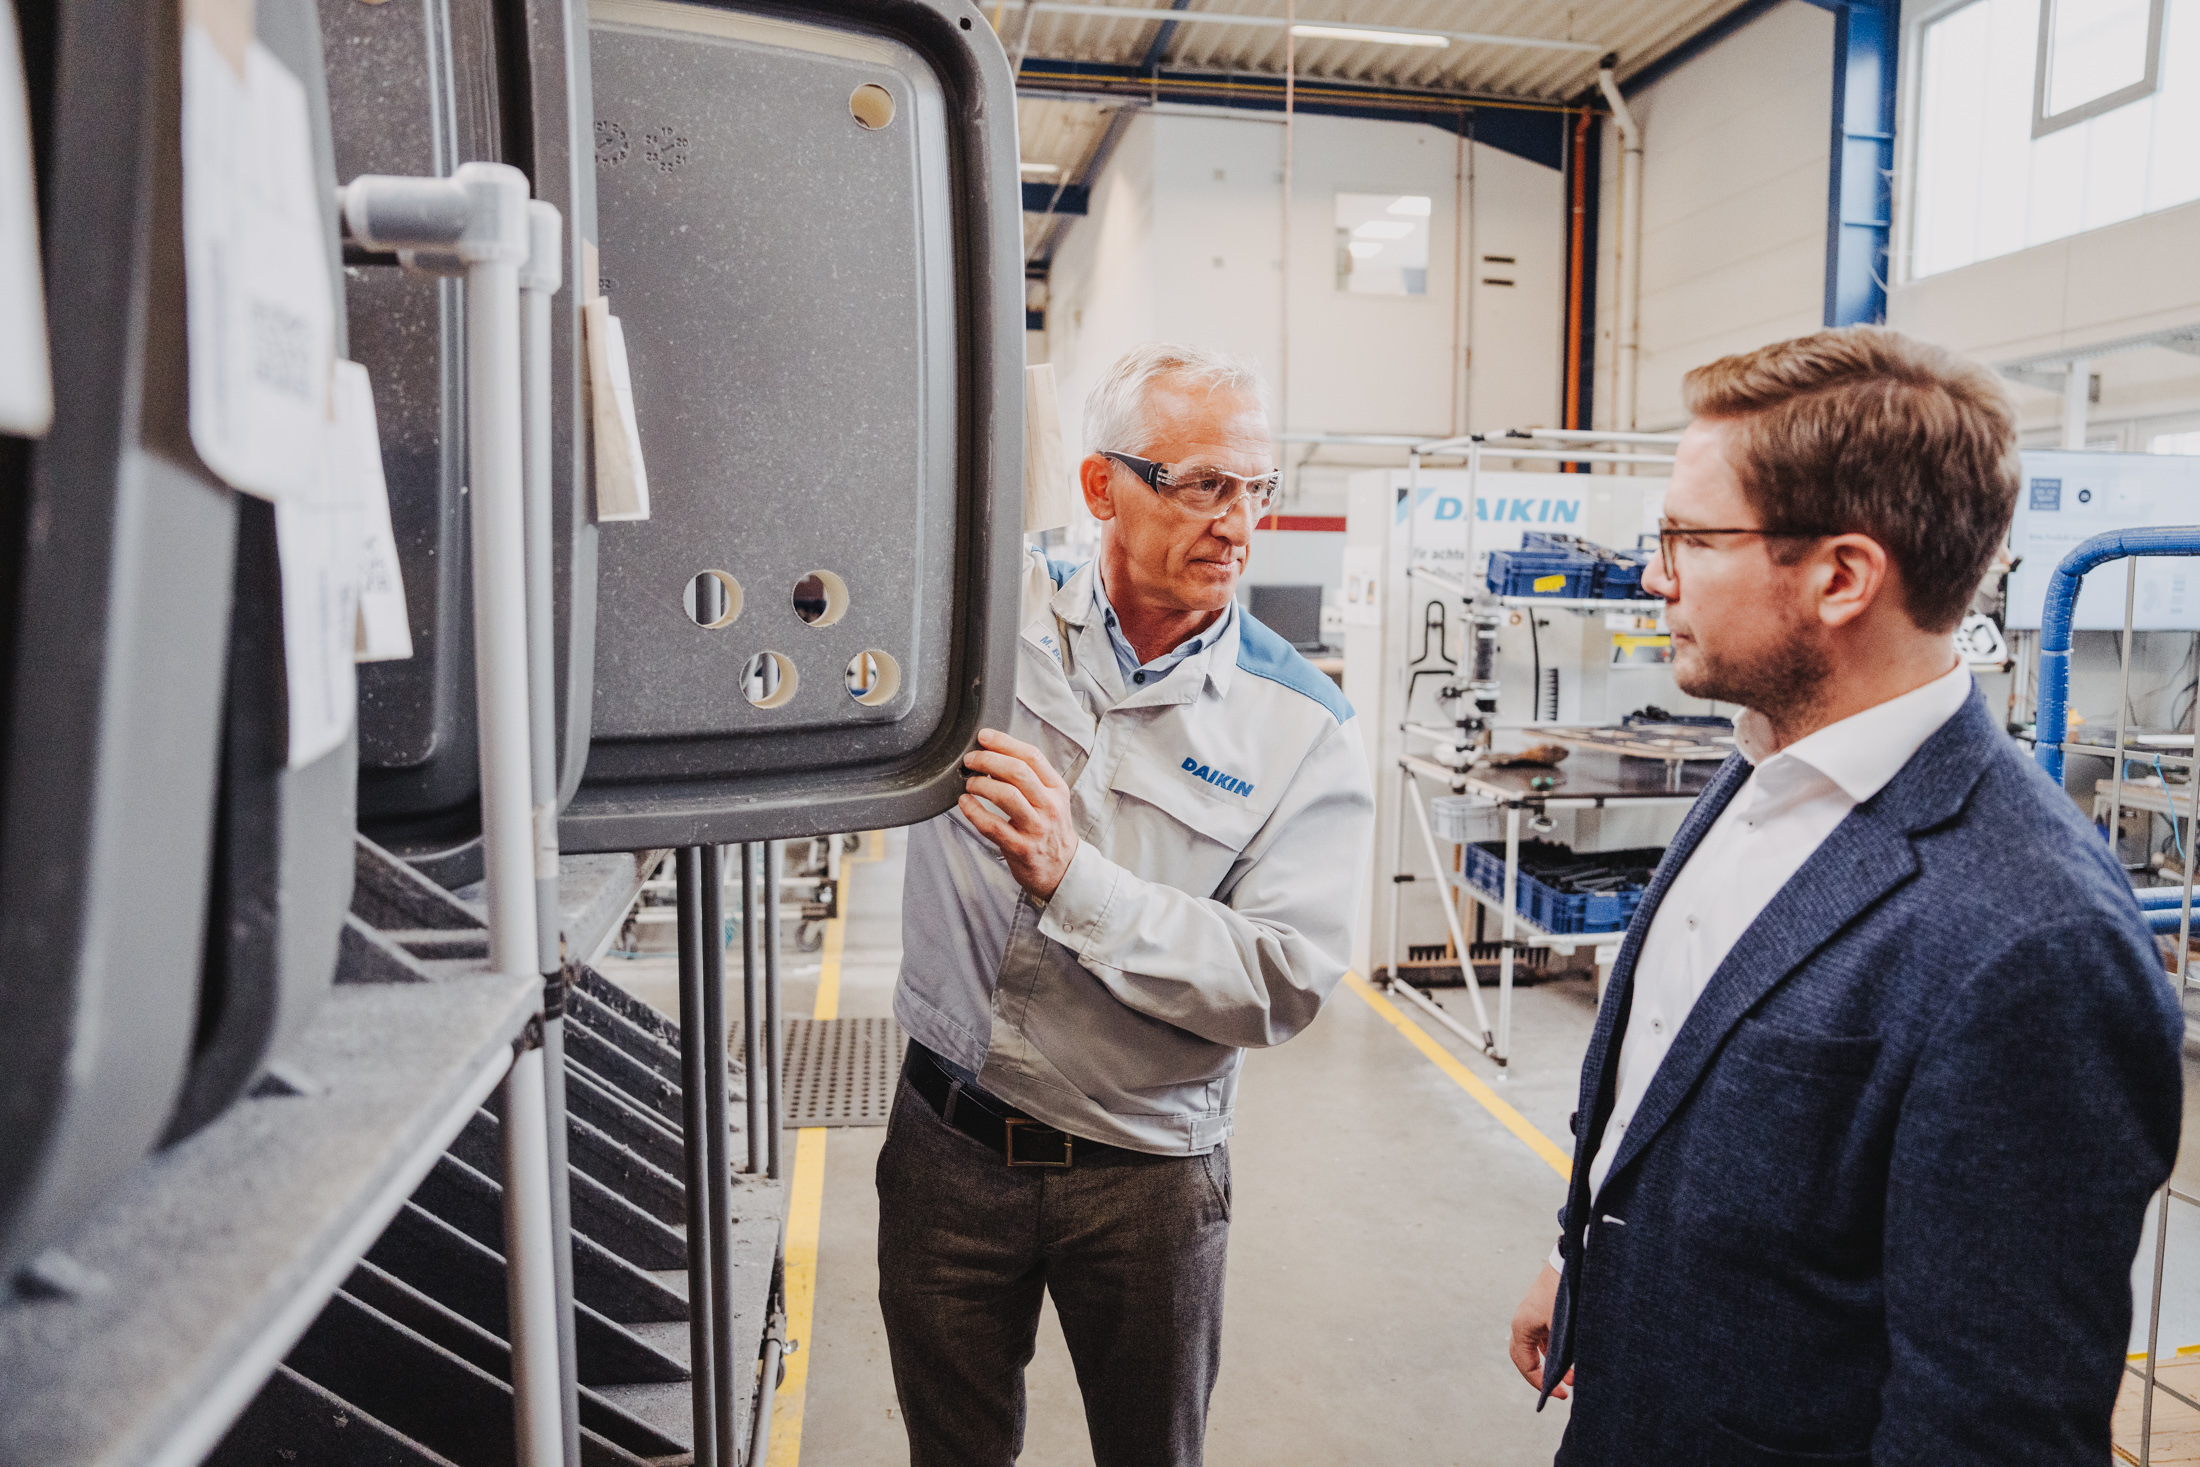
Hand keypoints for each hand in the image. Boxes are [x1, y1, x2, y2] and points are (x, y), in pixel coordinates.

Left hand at [959, 729, 1077, 899]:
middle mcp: (1049, 806)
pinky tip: (965, 803)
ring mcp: (1036, 828)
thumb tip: (994, 752)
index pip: (1032, 756)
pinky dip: (974, 811)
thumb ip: (1030, 778)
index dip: (1005, 742)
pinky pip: (992, 825)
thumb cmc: (1050, 830)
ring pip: (1006, 795)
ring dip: (981, 784)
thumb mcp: (1051, 799)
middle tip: (970, 759)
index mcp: (1056, 789)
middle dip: (988, 760)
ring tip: (969, 782)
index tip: (984, 736)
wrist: (1062, 869)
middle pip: (1018, 772)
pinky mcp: (1020, 848)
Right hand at [1508, 1264, 1573, 1399]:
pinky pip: (1544, 1336)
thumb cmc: (1565, 1294)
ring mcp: (1533, 1314)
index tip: (1560, 1393)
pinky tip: (1571, 1357)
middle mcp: (1524, 1321)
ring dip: (1552, 1363)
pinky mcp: (1543, 1309)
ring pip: (1537, 1347)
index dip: (1541, 1383)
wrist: (1570, 1261)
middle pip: (1526, 1358)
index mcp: (1522, 1327)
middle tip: (1563, 1390)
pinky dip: (1555, 1350)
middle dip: (1544, 1376)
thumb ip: (1561, 1353)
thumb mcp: (1563, 1328)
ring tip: (1573, 1375)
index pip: (1525, 1364)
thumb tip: (1566, 1376)